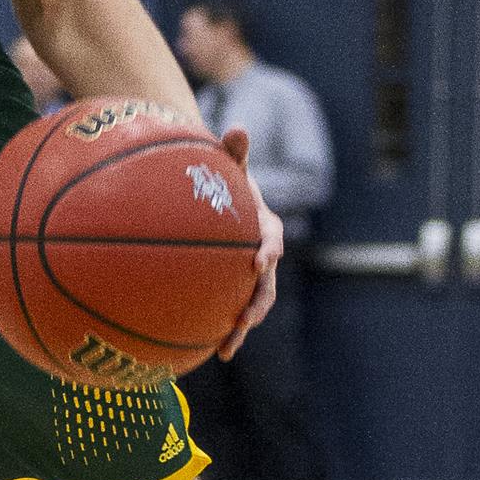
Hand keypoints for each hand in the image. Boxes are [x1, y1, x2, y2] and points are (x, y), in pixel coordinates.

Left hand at [217, 128, 283, 360]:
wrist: (220, 196)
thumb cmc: (221, 178)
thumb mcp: (228, 164)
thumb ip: (233, 151)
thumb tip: (237, 128)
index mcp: (264, 224)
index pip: (272, 237)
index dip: (269, 248)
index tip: (260, 260)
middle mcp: (261, 252)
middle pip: (267, 283)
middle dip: (259, 301)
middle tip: (246, 318)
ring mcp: (249, 273)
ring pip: (251, 304)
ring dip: (242, 328)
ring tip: (226, 349)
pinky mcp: (232, 286)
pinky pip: (230, 310)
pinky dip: (223, 330)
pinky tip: (208, 351)